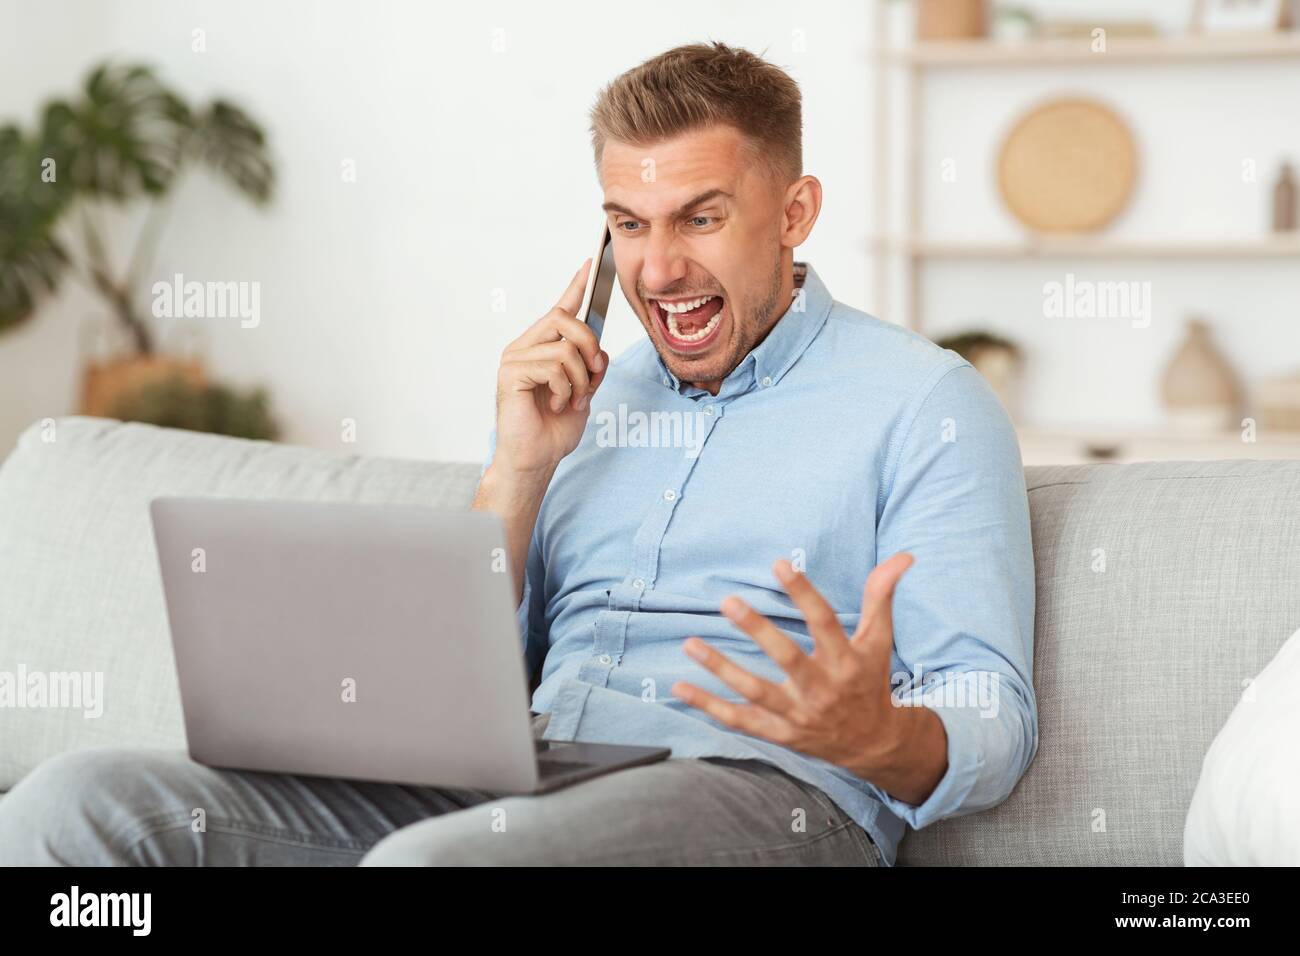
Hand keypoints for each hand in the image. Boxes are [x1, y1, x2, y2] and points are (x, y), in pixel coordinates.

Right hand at [492, 260, 609, 475]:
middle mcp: (525, 347)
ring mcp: (515, 358)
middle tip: (593, 376)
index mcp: (542, 348)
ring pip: (565, 348)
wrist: (536, 458)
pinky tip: (555, 405)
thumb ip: (591, 366)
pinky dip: (565, 390)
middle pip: (565, 319)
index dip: (575, 286)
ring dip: (581, 380)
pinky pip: (553, 367)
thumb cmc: (554, 429)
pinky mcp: (511, 373)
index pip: (560, 309)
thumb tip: (597, 347)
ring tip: (572, 401)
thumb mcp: (585, 392)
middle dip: (590, 346)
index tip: (590, 263)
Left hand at [672, 553, 937, 784]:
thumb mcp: (879, 640)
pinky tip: (680, 688)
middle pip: (787, 658)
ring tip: (690, 643)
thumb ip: (881, 597)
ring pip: (756, 691)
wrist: (873, 744)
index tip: (779, 564)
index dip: (803, 592)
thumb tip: (903, 556)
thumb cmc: (870, 682)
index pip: (823, 622)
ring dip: (721, 669)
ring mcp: (798, 715)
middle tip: (728, 601)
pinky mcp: (780, 733)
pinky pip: (740, 721)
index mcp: (846, 661)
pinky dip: (709, 707)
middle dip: (757, 630)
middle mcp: (822, 689)